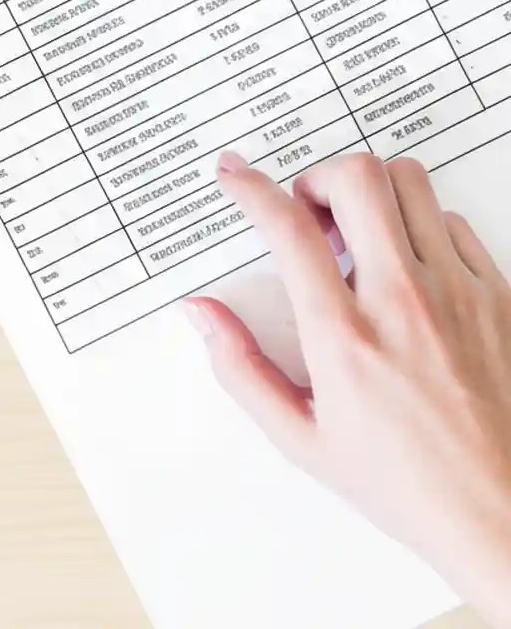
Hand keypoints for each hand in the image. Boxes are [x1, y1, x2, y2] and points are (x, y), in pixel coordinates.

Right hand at [185, 151, 510, 625]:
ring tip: (355, 232)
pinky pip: (453, 220)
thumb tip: (204, 315)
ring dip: (369, 192)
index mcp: (343, 338)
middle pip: (357, 178)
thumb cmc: (405, 482)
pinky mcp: (496, 294)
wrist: (500, 509)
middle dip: (316, 176)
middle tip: (305, 209)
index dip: (251, 189)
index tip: (235, 177)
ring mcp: (457, 292)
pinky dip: (419, 224)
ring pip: (409, 182)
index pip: (289, 230)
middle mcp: (402, 302)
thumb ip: (241, 368)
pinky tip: (405, 262)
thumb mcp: (300, 437)